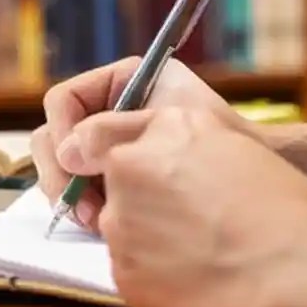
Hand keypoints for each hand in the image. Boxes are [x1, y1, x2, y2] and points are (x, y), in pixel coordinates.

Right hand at [31, 57, 252, 229]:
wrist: (254, 175)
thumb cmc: (223, 140)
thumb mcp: (167, 123)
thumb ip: (113, 131)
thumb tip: (69, 153)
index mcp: (118, 82)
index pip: (63, 100)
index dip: (64, 132)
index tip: (80, 162)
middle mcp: (104, 111)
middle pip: (51, 136)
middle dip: (60, 173)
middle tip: (81, 205)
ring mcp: (102, 146)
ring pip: (56, 166)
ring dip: (68, 194)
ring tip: (96, 220)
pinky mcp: (105, 178)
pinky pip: (73, 188)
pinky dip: (80, 206)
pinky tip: (101, 224)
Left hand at [82, 107, 306, 306]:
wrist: (299, 274)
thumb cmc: (287, 212)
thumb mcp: (233, 145)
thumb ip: (179, 142)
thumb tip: (150, 156)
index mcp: (162, 128)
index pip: (99, 132)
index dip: (104, 152)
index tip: (111, 167)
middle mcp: (129, 169)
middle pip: (114, 186)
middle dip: (141, 202)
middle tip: (192, 222)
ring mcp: (120, 224)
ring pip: (124, 230)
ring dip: (151, 240)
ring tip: (206, 253)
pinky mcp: (123, 273)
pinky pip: (133, 270)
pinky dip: (156, 276)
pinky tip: (198, 279)